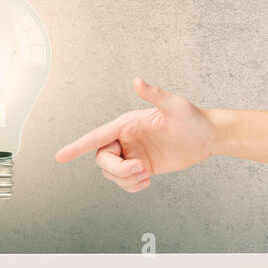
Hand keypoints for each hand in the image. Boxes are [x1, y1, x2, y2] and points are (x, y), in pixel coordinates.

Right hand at [54, 77, 217, 192]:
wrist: (207, 136)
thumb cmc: (193, 118)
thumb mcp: (175, 106)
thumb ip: (155, 95)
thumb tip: (137, 81)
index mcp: (127, 124)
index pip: (96, 136)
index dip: (77, 146)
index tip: (59, 157)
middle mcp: (127, 139)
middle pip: (103, 160)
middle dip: (117, 169)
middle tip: (141, 170)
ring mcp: (133, 154)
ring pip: (113, 174)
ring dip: (126, 180)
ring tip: (146, 175)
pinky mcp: (142, 167)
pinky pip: (126, 182)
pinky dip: (132, 186)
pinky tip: (146, 181)